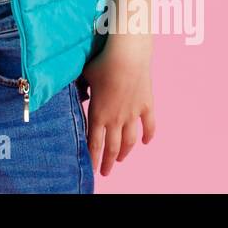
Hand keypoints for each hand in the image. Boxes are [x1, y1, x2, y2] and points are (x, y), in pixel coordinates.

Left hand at [79, 35, 155, 176]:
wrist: (127, 55)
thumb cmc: (102, 63)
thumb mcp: (84, 76)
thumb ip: (80, 88)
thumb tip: (78, 94)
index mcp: (98, 113)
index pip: (94, 143)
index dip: (93, 158)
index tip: (92, 168)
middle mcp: (116, 118)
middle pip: (112, 147)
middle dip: (108, 162)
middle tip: (105, 172)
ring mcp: (132, 113)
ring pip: (130, 140)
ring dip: (126, 152)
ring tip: (122, 159)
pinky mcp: (146, 105)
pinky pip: (149, 125)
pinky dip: (148, 135)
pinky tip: (146, 142)